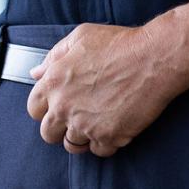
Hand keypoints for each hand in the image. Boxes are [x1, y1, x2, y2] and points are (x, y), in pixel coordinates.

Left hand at [25, 23, 180, 156]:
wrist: (154, 59)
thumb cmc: (120, 44)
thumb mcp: (81, 37)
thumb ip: (54, 56)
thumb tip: (36, 73)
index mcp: (54, 82)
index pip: (34, 108)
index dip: (45, 108)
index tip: (58, 105)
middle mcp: (64, 107)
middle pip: (48, 134)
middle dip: (60, 127)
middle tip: (78, 116)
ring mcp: (85, 125)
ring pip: (72, 145)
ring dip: (83, 136)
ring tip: (98, 120)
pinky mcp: (107, 137)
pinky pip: (98, 150)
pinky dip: (106, 142)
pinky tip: (115, 124)